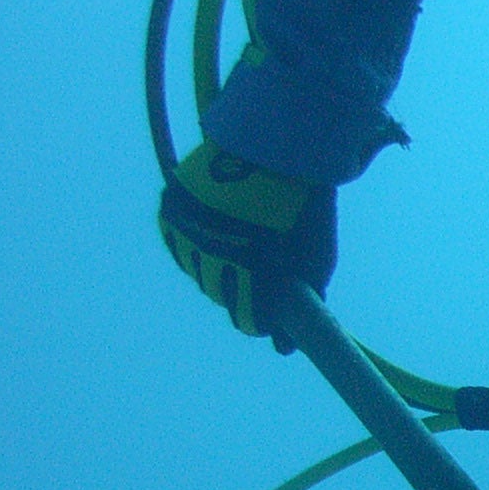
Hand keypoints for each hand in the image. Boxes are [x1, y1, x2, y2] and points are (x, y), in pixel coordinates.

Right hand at [159, 141, 334, 342]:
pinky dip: (198, 244)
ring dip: (217, 267)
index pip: (249, 318)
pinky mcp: (171, 210)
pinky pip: (181, 244)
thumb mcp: (317, 257)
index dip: (260, 322)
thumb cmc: (306, 206)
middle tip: (257, 278)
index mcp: (254, 270)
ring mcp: (189, 231)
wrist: (279, 143)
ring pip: (198, 270)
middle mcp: (214, 255)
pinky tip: (218, 234)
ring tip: (241, 246)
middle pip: (221, 296)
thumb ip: (304, 300)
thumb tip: (285, 346)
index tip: (268, 323)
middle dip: (240, 293)